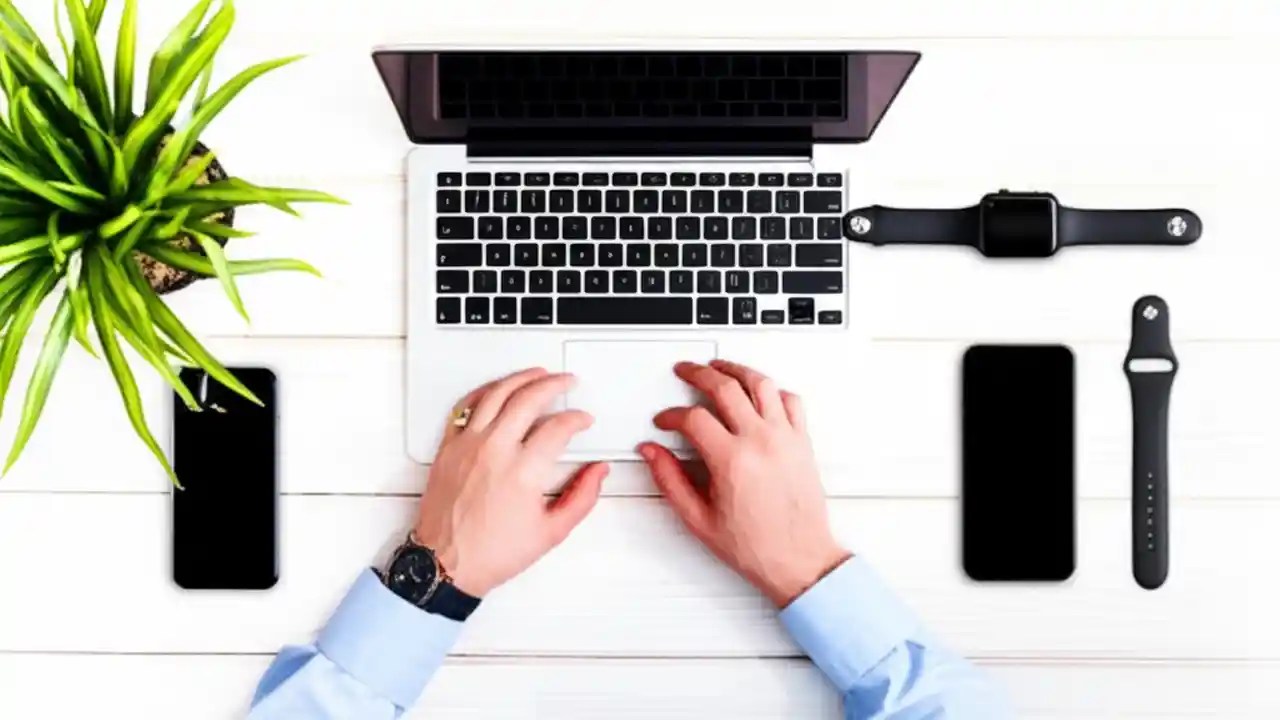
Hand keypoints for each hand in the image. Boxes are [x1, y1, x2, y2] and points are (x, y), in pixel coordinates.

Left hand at [414, 368, 608, 596]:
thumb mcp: (551, 532)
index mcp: (523, 471)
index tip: (583, 420)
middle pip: (529, 398)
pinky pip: (466, 407)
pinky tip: (497, 389)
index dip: (577, 418)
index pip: (559, 427)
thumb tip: (598, 472)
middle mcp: (494, 450)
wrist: (445, 564)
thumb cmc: (491, 553)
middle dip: (555, 384)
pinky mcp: (448, 448)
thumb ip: (583, 497)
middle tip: (567, 382)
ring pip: (497, 394)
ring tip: (537, 374)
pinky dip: (485, 392)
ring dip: (521, 379)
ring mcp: (468, 446)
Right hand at [639, 360, 848, 606]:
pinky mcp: (802, 442)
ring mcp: (785, 438)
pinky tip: (761, 391)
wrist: (799, 560)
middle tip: (686, 371)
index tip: (665, 421)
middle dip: (698, 373)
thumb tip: (653, 453)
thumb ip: (670, 480)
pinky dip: (773, 390)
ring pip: (760, 384)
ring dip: (736, 369)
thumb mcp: (699, 519)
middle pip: (725, 386)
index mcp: (732, 460)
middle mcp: (761, 442)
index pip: (693, 418)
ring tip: (720, 367)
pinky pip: (790, 401)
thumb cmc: (756, 547)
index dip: (671, 415)